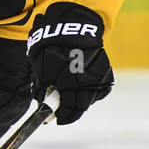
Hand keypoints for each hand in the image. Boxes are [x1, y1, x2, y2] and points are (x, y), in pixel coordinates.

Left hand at [27, 2, 113, 124]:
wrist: (72, 27)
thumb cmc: (52, 48)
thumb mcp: (43, 70)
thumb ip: (44, 89)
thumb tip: (43, 104)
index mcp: (72, 83)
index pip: (69, 110)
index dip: (62, 117)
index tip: (56, 120)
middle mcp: (89, 82)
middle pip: (81, 106)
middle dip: (70, 111)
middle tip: (62, 113)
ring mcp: (100, 77)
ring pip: (92, 98)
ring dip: (81, 101)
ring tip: (70, 99)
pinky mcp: (106, 72)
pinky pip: (99, 88)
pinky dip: (90, 91)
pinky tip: (81, 88)